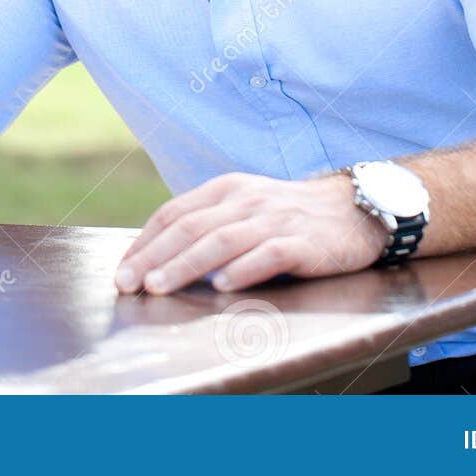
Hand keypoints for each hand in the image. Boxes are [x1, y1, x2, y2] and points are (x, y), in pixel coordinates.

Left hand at [114, 171, 387, 294]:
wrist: (352, 209)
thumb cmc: (288, 215)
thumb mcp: (244, 208)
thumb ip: (208, 224)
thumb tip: (158, 258)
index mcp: (226, 189)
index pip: (175, 213)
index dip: (145, 242)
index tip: (123, 270)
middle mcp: (246, 200)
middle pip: (191, 227)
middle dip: (154, 257)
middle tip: (129, 283)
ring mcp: (274, 219)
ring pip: (221, 241)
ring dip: (186, 264)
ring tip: (160, 286)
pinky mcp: (301, 241)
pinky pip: (268, 254)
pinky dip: (243, 268)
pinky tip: (223, 285)